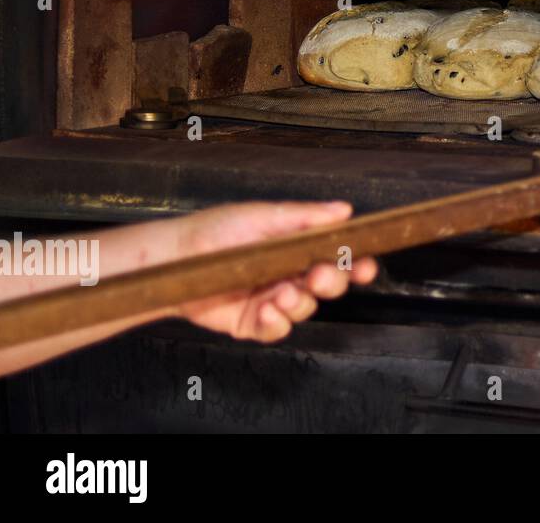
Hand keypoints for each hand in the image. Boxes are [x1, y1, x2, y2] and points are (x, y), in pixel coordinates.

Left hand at [172, 200, 377, 342]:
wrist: (174, 260)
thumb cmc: (215, 231)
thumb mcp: (262, 216)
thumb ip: (305, 217)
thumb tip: (344, 210)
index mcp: (299, 247)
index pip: (338, 257)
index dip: (356, 264)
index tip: (365, 266)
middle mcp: (291, 274)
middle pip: (330, 285)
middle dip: (330, 282)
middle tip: (317, 276)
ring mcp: (274, 300)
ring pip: (306, 309)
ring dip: (299, 302)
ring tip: (280, 294)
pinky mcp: (254, 322)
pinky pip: (277, 330)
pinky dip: (277, 323)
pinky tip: (266, 310)